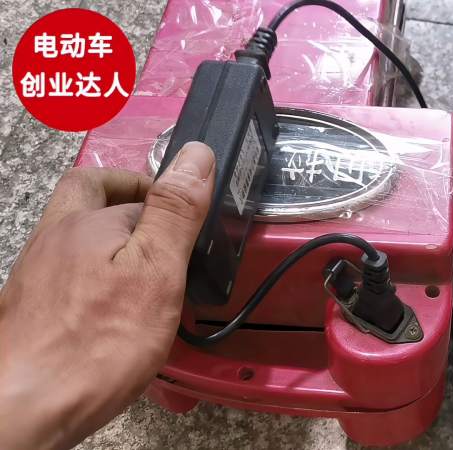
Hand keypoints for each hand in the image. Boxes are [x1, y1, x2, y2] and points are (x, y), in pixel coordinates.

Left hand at [0, 142, 214, 449]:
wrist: (23, 407)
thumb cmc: (96, 345)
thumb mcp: (156, 271)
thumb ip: (175, 211)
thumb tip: (196, 153)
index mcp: (87, 221)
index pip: (139, 192)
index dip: (170, 203)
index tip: (196, 226)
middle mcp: (54, 237)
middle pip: (88, 194)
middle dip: (125, 194)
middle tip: (160, 219)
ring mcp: (36, 272)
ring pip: (73, 232)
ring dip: (108, 234)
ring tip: (144, 266)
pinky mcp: (28, 307)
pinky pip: (63, 270)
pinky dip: (91, 271)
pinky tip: (109, 305)